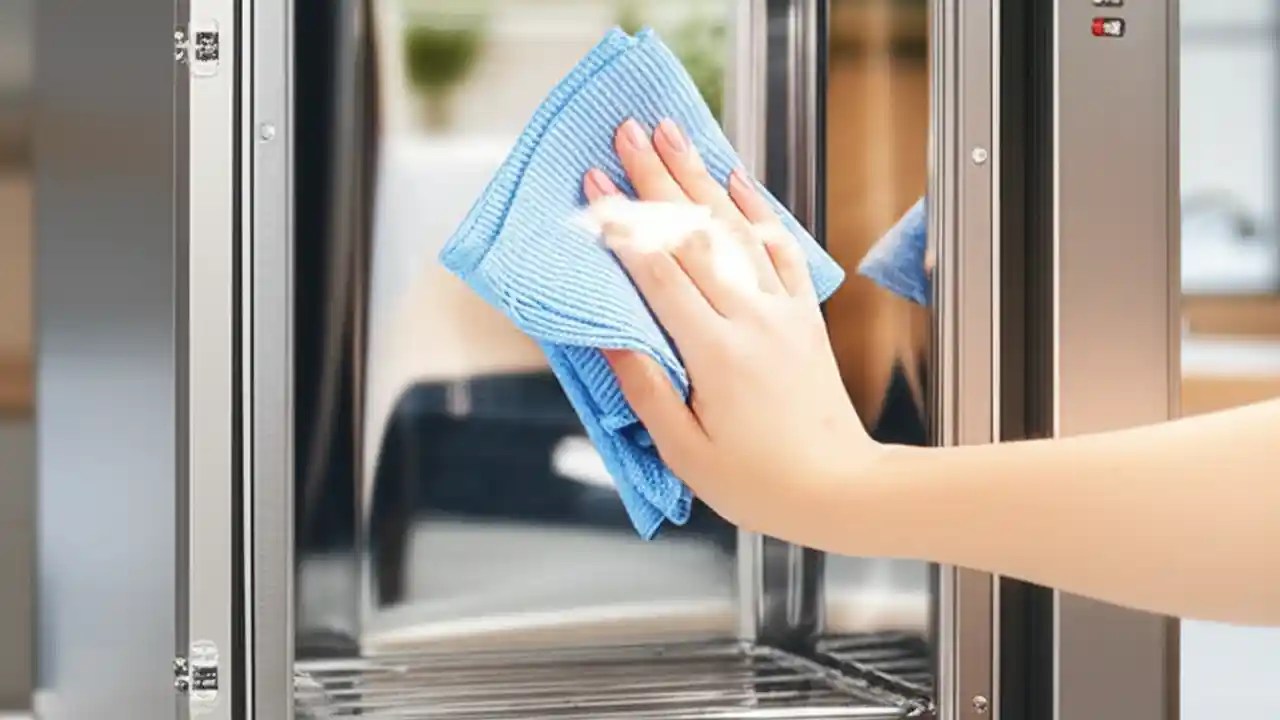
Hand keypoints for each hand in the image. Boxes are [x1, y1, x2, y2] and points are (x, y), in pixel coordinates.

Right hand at [582, 117, 880, 534]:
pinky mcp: (804, 315)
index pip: (658, 273)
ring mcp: (781, 311)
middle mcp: (750, 318)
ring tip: (675, 134)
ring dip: (701, 178)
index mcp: (714, 352)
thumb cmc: (758, 482)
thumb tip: (608, 339)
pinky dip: (757, 210)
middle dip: (657, 179)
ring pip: (735, 230)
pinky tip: (736, 181)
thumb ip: (646, 390)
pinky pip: (779, 250)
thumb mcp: (686, 450)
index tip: (596, 185)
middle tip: (628, 132)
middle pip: (693, 235)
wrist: (841, 489)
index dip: (624, 224)